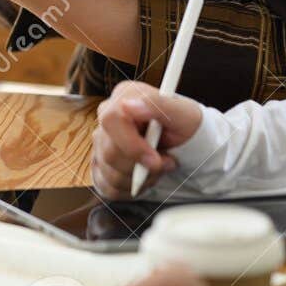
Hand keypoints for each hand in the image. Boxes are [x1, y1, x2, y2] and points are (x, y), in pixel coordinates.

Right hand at [92, 81, 204, 197]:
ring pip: (109, 173)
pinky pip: (108, 187)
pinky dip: (132, 187)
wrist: (186, 145)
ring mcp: (100, 144)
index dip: (131, 145)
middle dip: (141, 166)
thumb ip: (159, 105)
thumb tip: (129, 105)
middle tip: (166, 162)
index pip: (110, 120)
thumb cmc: (186, 127)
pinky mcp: (100, 166)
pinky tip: (146, 176)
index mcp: (122, 98)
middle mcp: (106, 120)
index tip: (155, 159)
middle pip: (109, 152)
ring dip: (141, 178)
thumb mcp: (185, 114)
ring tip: (158, 167)